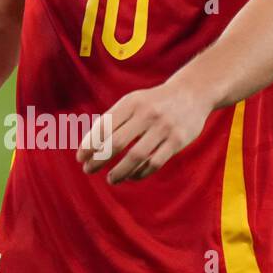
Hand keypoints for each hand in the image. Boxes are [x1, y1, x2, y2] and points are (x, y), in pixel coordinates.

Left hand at [76, 80, 213, 184]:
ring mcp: (163, 128)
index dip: (89, 144)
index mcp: (130, 103)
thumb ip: (112, 120)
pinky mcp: (178, 141)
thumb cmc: (152, 102)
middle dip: (99, 159)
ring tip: (110, 179)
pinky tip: (131, 176)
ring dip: (119, 171)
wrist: (192, 93)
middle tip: (88, 170)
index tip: (80, 158)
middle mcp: (146, 114)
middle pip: (117, 143)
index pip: (104, 126)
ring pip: (136, 156)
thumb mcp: (132, 102)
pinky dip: (140, 172)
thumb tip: (89, 145)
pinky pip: (155, 163)